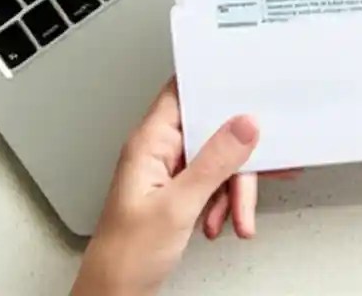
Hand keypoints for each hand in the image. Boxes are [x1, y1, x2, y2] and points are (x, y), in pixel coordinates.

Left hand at [72, 80, 277, 295]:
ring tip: (235, 218)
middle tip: (246, 185)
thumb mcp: (178, 206)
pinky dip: (225, 203)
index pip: (182, 92)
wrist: (115, 294)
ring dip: (232, 191)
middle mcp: (159, 152)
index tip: (246, 91)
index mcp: (149, 143)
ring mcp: (169, 173)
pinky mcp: (178, 193)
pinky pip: (213, 184)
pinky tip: (224, 222)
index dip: (213, 86)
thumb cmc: (126, 255)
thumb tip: (243, 125)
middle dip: (235, 162)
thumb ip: (214, 162)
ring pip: (217, 162)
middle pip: (211, 133)